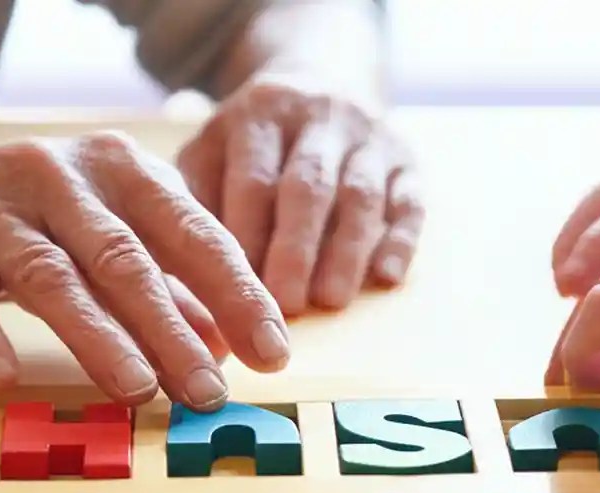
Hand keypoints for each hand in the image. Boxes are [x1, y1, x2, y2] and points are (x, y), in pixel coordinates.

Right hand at [0, 130, 289, 409]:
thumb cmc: (34, 217)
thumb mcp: (108, 233)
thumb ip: (167, 284)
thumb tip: (225, 344)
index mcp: (120, 169)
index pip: (193, 233)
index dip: (237, 294)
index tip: (273, 352)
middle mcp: (60, 176)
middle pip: (126, 259)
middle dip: (174, 330)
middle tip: (210, 391)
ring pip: (52, 277)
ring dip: (97, 337)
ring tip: (137, 390)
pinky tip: (3, 376)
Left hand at [176, 73, 423, 314]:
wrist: (320, 79)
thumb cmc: (251, 144)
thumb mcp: (212, 150)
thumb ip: (198, 200)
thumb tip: (189, 276)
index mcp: (260, 113)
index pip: (253, 179)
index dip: (249, 236)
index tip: (239, 291)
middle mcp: (318, 115)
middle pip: (308, 186)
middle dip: (297, 249)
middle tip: (287, 307)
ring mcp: (368, 135)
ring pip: (360, 193)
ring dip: (347, 250)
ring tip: (332, 301)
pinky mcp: (406, 159)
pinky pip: (410, 200)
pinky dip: (401, 239)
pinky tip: (387, 277)